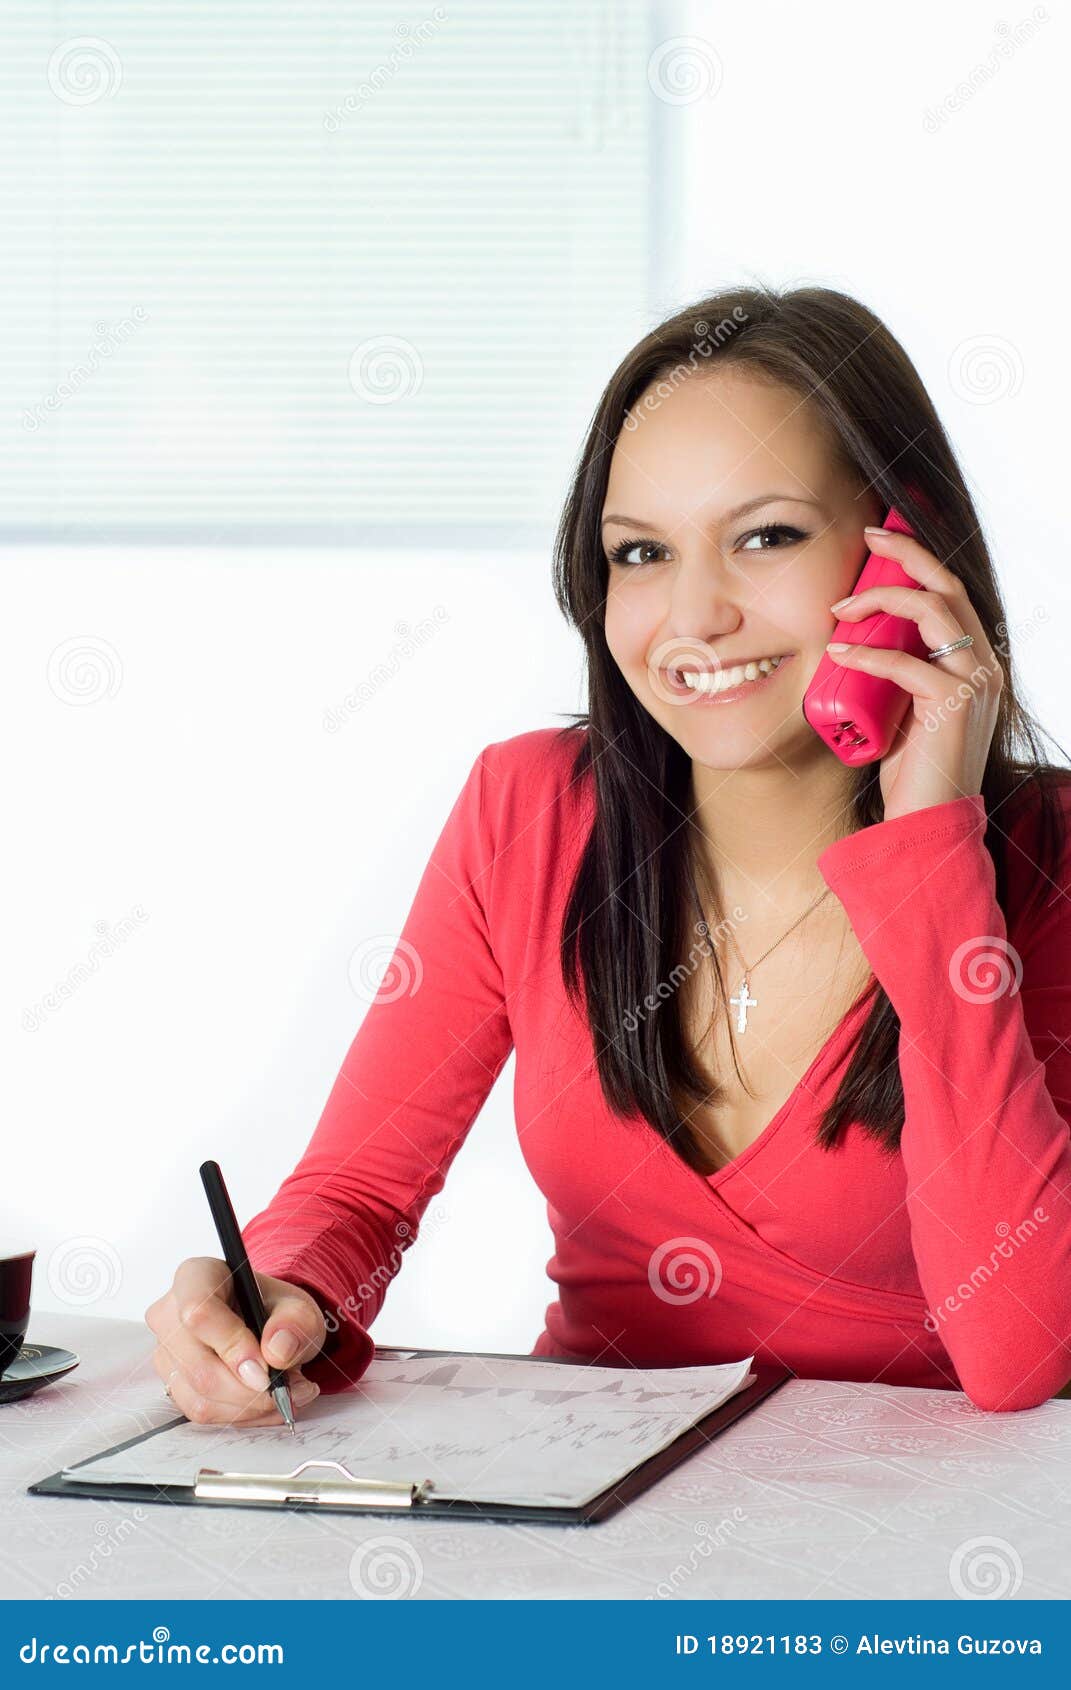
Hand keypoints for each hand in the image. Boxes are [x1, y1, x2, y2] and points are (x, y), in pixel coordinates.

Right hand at [144, 1256, 326, 1426]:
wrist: (268, 1326)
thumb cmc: (275, 1309)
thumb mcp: (298, 1307)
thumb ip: (294, 1323)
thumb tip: (277, 1351)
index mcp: (196, 1276)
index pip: (199, 1312)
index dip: (232, 1346)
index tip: (265, 1370)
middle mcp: (169, 1314)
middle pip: (199, 1366)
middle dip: (250, 1389)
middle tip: (290, 1389)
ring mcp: (166, 1352)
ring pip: (201, 1396)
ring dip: (250, 1406)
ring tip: (286, 1392)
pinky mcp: (173, 1384)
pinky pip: (203, 1412)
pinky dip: (241, 1415)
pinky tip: (266, 1403)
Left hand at [826, 524, 1002, 821]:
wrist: (927, 819)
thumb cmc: (912, 768)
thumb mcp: (903, 706)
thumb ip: (895, 673)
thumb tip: (852, 641)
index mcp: (973, 660)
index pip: (951, 594)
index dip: (919, 560)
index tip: (881, 540)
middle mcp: (983, 663)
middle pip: (948, 586)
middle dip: (907, 554)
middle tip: (868, 537)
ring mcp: (974, 681)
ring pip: (933, 610)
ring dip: (882, 599)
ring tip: (840, 609)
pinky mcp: (954, 703)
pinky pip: (906, 663)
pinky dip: (868, 655)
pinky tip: (839, 653)